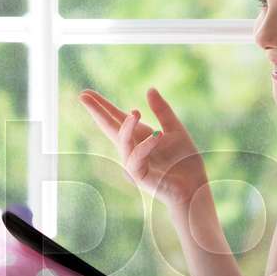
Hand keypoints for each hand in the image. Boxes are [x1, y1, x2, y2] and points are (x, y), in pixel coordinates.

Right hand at [79, 87, 208, 212]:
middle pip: (110, 127)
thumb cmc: (184, 161)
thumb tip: (149, 89)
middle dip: (97, 112)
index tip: (86, 92)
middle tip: (82, 95)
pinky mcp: (139, 175)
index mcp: (139, 136)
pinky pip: (138, 157)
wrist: (194, 186)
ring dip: (127, 127)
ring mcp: (133, 162)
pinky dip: (146, 145)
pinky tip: (157, 135)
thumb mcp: (175, 129)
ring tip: (136, 112)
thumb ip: (162, 111)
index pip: (116, 118)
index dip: (102, 105)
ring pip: (123, 141)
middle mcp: (132, 148)